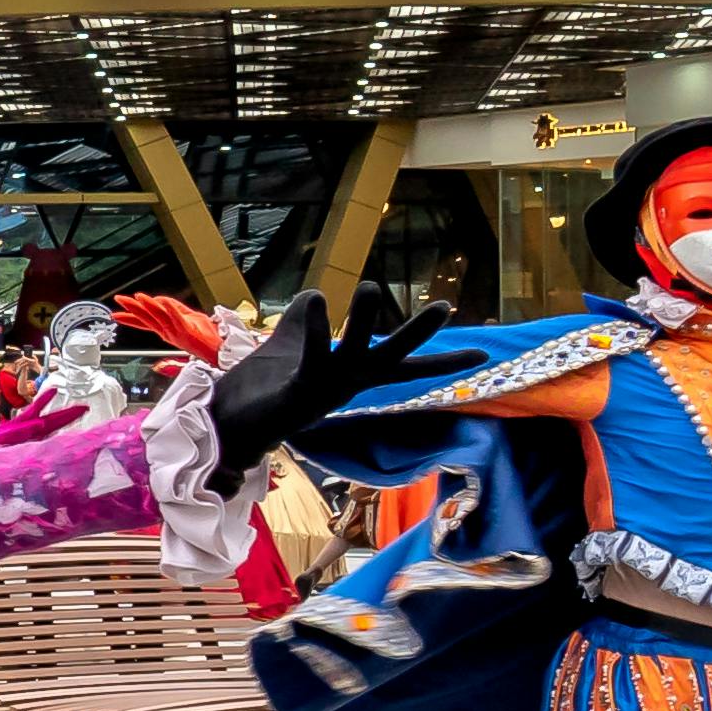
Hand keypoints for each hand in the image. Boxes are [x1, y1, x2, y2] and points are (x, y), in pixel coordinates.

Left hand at [200, 293, 454, 483]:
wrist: (227, 425)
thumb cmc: (263, 388)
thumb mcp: (290, 345)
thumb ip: (305, 320)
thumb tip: (317, 294)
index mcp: (352, 376)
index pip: (406, 367)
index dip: (443, 360)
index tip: (484, 355)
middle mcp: (346, 384)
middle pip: (393, 358)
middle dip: (418, 334)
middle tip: (444, 306)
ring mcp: (325, 389)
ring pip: (356, 351)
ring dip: (365, 320)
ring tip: (372, 285)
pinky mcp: (298, 390)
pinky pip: (313, 353)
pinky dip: (317, 327)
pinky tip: (318, 297)